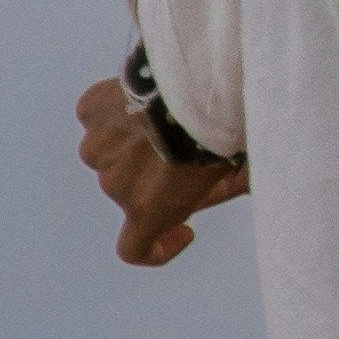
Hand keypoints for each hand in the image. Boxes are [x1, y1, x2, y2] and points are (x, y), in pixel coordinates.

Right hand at [75, 76, 248, 267]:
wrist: (195, 89)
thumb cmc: (220, 133)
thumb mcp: (233, 170)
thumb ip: (228, 185)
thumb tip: (247, 182)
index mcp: (148, 211)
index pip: (134, 250)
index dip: (157, 248)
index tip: (184, 229)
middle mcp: (115, 186)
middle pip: (132, 185)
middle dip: (156, 173)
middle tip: (189, 145)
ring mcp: (98, 148)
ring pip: (112, 149)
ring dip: (132, 139)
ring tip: (164, 114)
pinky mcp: (91, 112)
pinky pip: (99, 114)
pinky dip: (116, 107)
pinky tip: (143, 95)